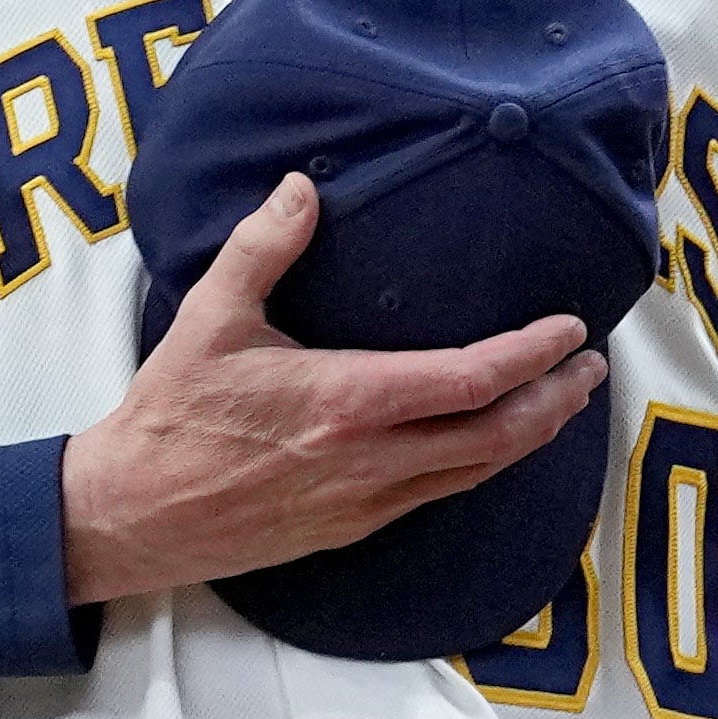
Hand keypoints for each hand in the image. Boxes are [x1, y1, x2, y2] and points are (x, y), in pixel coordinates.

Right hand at [51, 174, 605, 602]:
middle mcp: (369, 460)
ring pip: (475, 474)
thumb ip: (262, 247)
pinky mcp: (349, 530)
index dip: (533, 354)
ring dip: (529, 437)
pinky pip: (437, 496)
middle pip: (497, 436)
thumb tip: (302, 188)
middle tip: (588, 367)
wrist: (129, 515)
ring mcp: (364, 503)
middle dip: (555, 401)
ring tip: (560, 403)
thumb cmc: (167, 417)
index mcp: (345, 400)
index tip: (567, 328)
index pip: (471, 378)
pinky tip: (489, 445)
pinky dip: (481, 466)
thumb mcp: (209, 318)